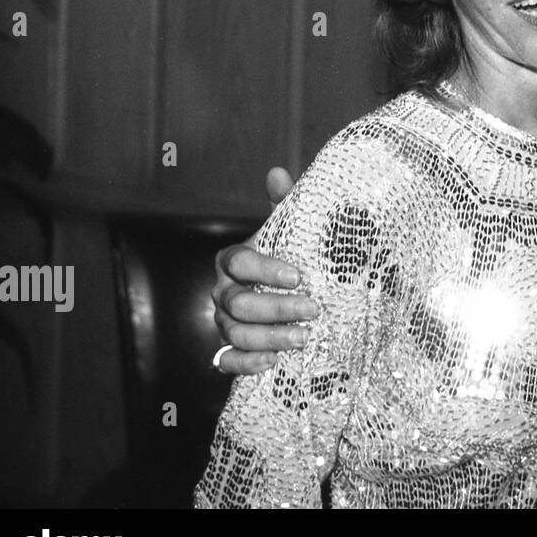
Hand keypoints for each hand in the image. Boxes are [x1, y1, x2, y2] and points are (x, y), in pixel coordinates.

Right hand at [210, 167, 318, 375]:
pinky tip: (274, 362)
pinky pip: (227, 360)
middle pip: (239, 303)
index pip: (239, 263)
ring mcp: (222, 320)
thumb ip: (284, 202)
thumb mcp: (289, 228)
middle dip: (277, 308)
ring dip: (270, 338)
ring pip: (236, 333)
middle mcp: (222, 290)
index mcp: (233, 259)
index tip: (299, 276)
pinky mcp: (228, 347)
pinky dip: (247, 364)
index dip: (266, 270)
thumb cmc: (288, 254)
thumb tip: (277, 172)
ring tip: (305, 338)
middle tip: (314, 310)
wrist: (284, 288)